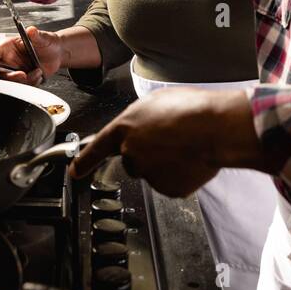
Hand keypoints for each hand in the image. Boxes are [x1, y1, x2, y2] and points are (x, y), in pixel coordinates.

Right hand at [0, 26, 63, 84]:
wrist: (57, 53)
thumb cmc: (47, 42)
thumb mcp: (43, 37)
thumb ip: (36, 35)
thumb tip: (31, 30)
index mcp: (7, 47)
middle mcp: (8, 60)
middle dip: (9, 76)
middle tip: (22, 74)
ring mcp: (14, 71)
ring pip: (10, 82)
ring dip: (25, 80)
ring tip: (37, 71)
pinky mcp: (22, 80)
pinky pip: (21, 86)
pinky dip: (32, 82)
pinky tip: (38, 74)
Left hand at [70, 88, 268, 196]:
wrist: (215, 128)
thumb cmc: (191, 109)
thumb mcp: (157, 101)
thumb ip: (141, 117)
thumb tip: (142, 126)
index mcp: (125, 128)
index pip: (97, 148)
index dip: (84, 160)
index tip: (75, 172)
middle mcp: (131, 153)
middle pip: (133, 160)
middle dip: (148, 154)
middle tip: (171, 139)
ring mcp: (148, 173)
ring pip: (154, 172)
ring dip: (166, 163)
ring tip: (186, 145)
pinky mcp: (167, 188)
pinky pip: (172, 183)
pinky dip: (181, 175)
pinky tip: (191, 160)